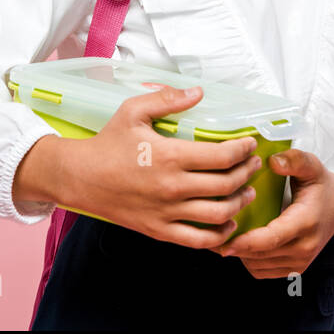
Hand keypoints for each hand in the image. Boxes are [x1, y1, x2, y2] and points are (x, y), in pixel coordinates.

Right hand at [63, 84, 263, 249]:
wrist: (79, 178)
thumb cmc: (107, 144)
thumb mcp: (133, 111)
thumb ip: (167, 99)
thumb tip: (198, 92)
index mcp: (170, 156)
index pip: (222, 156)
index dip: (243, 150)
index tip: (249, 145)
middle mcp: (173, 187)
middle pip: (227, 185)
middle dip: (247, 174)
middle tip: (253, 165)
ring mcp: (167, 212)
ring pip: (219, 215)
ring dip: (240, 204)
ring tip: (247, 193)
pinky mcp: (159, 231)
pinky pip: (198, 241)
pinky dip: (219, 236)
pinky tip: (228, 224)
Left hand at [207, 147, 333, 278]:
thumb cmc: (321, 185)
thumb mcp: (312, 165)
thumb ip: (294, 159)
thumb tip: (272, 161)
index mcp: (306, 222)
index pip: (271, 239)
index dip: (245, 242)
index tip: (222, 240)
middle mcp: (304, 247)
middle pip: (260, 255)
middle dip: (233, 246)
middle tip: (209, 230)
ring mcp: (300, 262)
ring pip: (258, 266)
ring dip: (238, 253)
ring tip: (221, 233)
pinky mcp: (294, 270)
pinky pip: (262, 272)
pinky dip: (246, 260)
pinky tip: (237, 242)